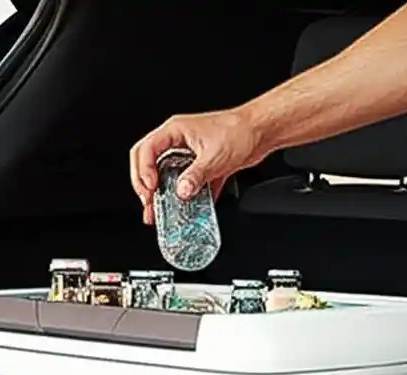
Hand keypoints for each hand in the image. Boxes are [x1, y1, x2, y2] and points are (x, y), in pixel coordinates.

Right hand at [129, 106, 269, 224]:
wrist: (262, 131)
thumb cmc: (240, 131)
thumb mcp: (215, 156)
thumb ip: (196, 175)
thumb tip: (182, 192)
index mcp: (175, 131)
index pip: (146, 150)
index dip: (143, 171)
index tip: (152, 188)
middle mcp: (178, 142)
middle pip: (148, 163)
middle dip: (145, 185)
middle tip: (149, 201)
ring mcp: (188, 154)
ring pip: (164, 175)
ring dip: (162, 194)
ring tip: (159, 211)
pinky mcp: (199, 166)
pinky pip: (184, 183)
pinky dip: (183, 196)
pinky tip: (186, 208)